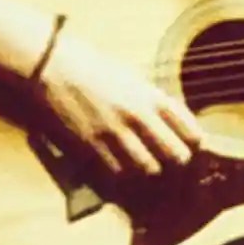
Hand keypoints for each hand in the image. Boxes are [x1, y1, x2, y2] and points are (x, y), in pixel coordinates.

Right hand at [35, 35, 201, 177]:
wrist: (48, 66)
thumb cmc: (89, 67)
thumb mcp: (131, 78)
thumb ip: (153, 102)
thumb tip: (173, 127)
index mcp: (151, 96)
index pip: (192, 132)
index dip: (195, 147)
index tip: (189, 150)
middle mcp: (138, 115)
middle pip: (177, 157)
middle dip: (177, 165)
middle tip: (169, 166)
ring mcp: (115, 133)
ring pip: (149, 170)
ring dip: (149, 173)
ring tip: (143, 170)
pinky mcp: (91, 147)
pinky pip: (118, 175)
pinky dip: (122, 178)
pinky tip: (119, 171)